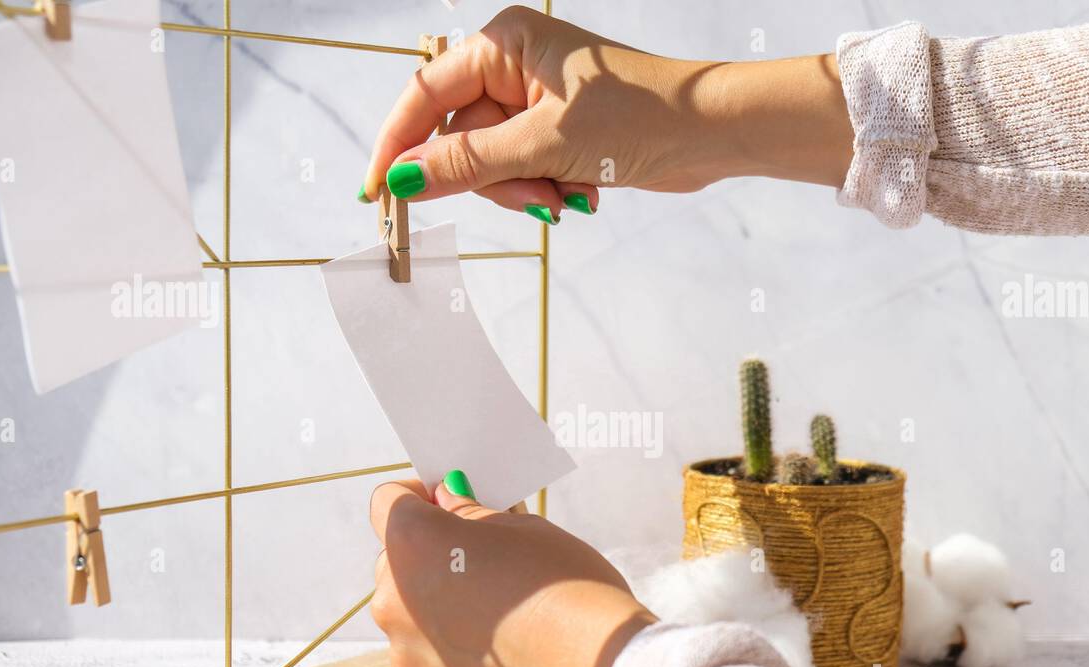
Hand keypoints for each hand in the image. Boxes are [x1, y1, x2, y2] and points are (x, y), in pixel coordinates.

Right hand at [360, 6, 852, 216]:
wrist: (710, 133)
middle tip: (534, 199)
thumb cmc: (638, 116)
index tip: (377, 193)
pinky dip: (545, 191)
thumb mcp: (543, 145)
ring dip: (524, 191)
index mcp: (503, 45)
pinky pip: (523, 172)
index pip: (424, 96)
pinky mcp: (557, 133)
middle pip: (459, 139)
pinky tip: (584, 195)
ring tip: (568, 197)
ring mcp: (535, 102)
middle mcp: (513, 67)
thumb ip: (467, 164)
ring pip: (492, 164)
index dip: (397, 145)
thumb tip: (403, 179)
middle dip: (493, 180)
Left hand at [368, 475, 656, 666]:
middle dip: (431, 560)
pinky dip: (455, 662)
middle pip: (397, 566)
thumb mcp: (525, 528)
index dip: (418, 499)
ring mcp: (405, 657)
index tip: (445, 506)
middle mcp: (392, 601)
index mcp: (413, 544)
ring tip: (501, 624)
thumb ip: (471, 513)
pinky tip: (501, 662)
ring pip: (412, 622)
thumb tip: (447, 502)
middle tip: (485, 567)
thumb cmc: (565, 590)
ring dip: (441, 614)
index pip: (388, 503)